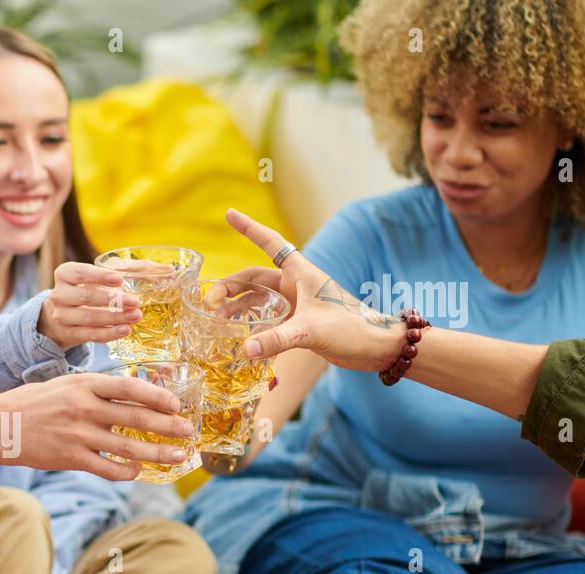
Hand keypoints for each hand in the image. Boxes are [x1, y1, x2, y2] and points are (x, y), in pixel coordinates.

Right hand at [2, 373, 196, 480]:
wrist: (2, 424)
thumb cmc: (36, 402)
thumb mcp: (67, 384)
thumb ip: (98, 389)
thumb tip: (134, 395)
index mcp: (85, 385)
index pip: (130, 388)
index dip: (158, 397)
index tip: (176, 405)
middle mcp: (85, 408)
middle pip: (137, 418)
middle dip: (168, 426)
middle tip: (188, 431)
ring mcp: (78, 434)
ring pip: (128, 447)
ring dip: (158, 452)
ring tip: (178, 455)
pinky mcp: (71, 458)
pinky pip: (108, 468)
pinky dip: (127, 471)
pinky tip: (138, 471)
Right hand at [37, 261, 140, 349]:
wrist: (60, 317)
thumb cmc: (81, 291)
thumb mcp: (87, 278)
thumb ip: (105, 275)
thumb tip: (134, 273)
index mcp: (64, 274)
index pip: (80, 273)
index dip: (100, 276)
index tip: (120, 279)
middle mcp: (59, 295)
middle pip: (86, 297)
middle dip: (113, 299)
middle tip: (135, 301)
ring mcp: (62, 316)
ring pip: (90, 318)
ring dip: (115, 317)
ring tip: (135, 316)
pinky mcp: (70, 334)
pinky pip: (91, 335)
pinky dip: (110, 333)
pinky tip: (124, 330)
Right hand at [222, 209, 406, 371]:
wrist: (376, 347)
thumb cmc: (351, 329)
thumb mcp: (312, 331)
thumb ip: (277, 339)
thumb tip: (245, 349)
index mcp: (300, 273)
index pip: (270, 243)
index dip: (248, 228)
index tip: (229, 214)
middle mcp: (295, 285)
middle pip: (253, 278)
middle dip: (229, 286)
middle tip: (208, 303)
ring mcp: (296, 304)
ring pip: (257, 300)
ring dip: (236, 308)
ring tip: (216, 321)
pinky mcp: (298, 323)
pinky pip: (266, 320)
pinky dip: (250, 326)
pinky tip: (239, 339)